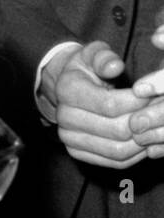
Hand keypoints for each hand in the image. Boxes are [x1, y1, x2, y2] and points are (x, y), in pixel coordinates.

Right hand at [43, 40, 145, 168]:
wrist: (70, 88)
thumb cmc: (88, 68)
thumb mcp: (94, 54)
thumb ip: (104, 57)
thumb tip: (115, 67)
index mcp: (67, 90)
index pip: (110, 105)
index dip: (137, 102)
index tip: (153, 95)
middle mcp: (63, 117)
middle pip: (116, 130)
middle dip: (143, 122)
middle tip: (158, 113)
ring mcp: (69, 138)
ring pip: (118, 151)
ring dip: (143, 142)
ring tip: (154, 127)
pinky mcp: (78, 153)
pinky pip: (116, 162)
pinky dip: (136, 155)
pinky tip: (145, 140)